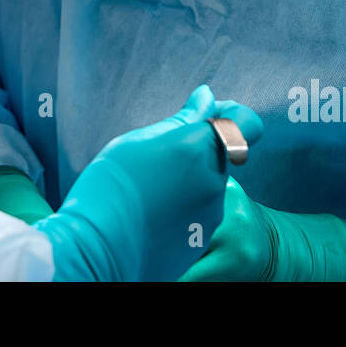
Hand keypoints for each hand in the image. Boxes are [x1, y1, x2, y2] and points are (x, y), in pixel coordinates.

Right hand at [34, 85, 262, 280]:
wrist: (98, 248)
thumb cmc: (112, 187)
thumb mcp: (139, 141)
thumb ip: (182, 120)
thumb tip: (206, 98)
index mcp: (200, 147)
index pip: (247, 124)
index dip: (231, 117)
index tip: (205, 120)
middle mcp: (214, 181)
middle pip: (218, 158)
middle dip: (195, 154)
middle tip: (155, 162)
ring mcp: (210, 215)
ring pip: (205, 188)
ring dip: (185, 184)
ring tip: (146, 194)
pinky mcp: (200, 241)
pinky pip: (196, 217)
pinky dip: (179, 212)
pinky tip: (148, 217)